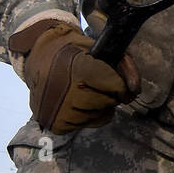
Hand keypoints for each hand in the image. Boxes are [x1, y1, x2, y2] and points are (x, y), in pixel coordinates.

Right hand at [8, 18, 139, 134]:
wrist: (39, 58)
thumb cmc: (72, 51)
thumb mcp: (98, 48)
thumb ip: (123, 64)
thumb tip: (135, 89)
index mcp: (78, 69)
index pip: (115, 86)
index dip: (120, 84)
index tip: (115, 79)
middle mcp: (67, 93)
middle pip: (108, 102)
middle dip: (109, 94)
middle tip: (95, 83)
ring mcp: (61, 111)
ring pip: (100, 115)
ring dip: (100, 106)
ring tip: (85, 91)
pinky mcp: (57, 124)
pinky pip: (87, 124)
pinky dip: (89, 115)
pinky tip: (78, 102)